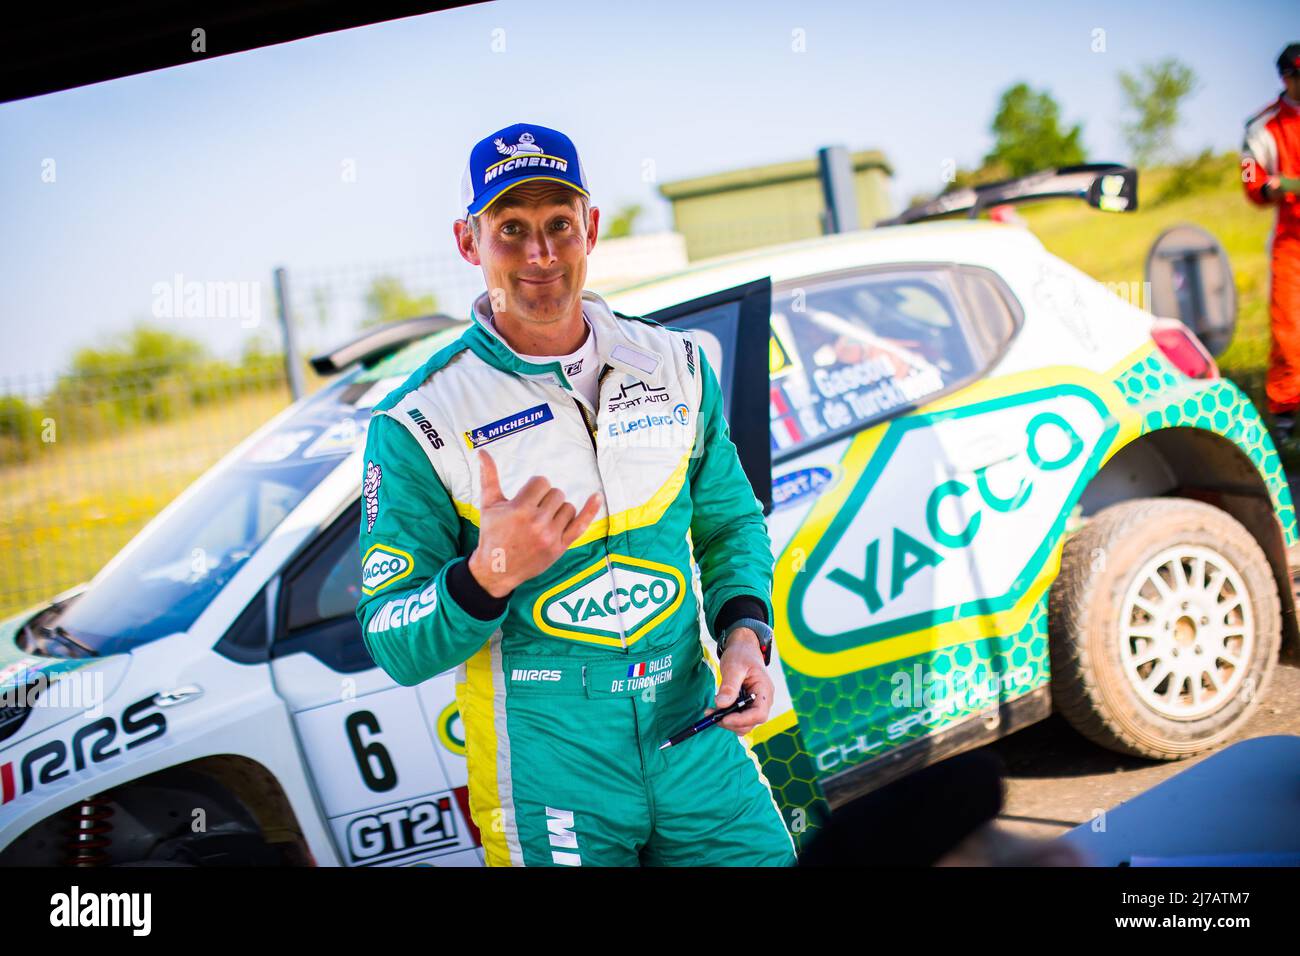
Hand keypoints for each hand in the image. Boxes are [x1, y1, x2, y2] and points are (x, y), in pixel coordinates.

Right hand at [467, 449, 600, 596]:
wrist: (497, 569)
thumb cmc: (492, 534)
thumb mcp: (488, 504)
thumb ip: (488, 476)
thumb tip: (482, 452)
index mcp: (520, 509)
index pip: (541, 482)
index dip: (534, 488)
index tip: (526, 498)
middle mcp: (537, 522)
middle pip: (556, 493)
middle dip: (545, 499)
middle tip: (532, 512)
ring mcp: (551, 536)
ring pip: (568, 507)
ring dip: (558, 510)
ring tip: (542, 520)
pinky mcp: (560, 547)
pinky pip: (581, 525)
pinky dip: (591, 509)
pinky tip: (596, 496)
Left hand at [705, 629, 772, 734]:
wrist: (743, 647)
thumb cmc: (741, 654)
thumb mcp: (734, 667)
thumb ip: (729, 686)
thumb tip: (721, 704)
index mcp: (764, 690)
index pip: (759, 714)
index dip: (742, 720)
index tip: (724, 718)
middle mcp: (763, 700)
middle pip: (751, 722)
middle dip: (732, 722)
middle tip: (712, 715)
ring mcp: (756, 703)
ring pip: (745, 723)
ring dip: (728, 721)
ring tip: (711, 712)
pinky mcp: (747, 704)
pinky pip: (739, 717)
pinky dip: (727, 717)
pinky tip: (716, 709)